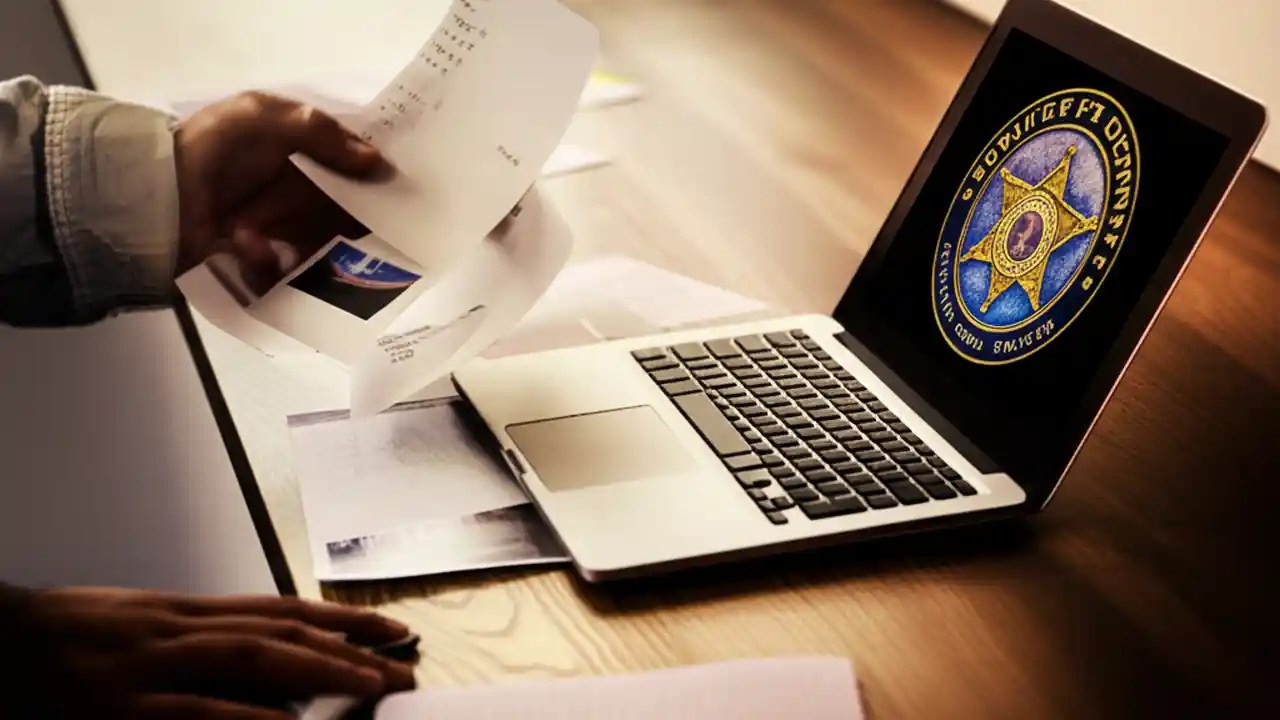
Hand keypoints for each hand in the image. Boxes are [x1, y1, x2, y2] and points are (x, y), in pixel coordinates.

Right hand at [16, 587, 415, 718]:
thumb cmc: (69, 636)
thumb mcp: (144, 627)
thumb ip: (205, 643)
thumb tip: (274, 670)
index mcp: (184, 611)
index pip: (280, 608)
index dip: (340, 618)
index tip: (390, 629)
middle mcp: (178, 629)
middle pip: (281, 631)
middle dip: (348, 649)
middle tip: (402, 668)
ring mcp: (151, 667)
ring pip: (252, 660)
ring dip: (319, 671)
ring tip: (371, 687)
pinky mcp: (123, 709)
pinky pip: (198, 713)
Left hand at [174, 91, 385, 290]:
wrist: (150, 198)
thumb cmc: (209, 151)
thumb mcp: (259, 117)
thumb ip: (319, 132)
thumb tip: (377, 161)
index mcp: (295, 145)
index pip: (348, 161)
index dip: (371, 176)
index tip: (394, 193)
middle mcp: (292, 184)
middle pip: (342, 210)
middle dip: (346, 223)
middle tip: (358, 235)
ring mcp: (276, 223)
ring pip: (319, 244)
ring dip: (304, 245)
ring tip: (278, 239)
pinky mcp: (259, 256)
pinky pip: (284, 271)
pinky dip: (267, 263)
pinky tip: (245, 247)